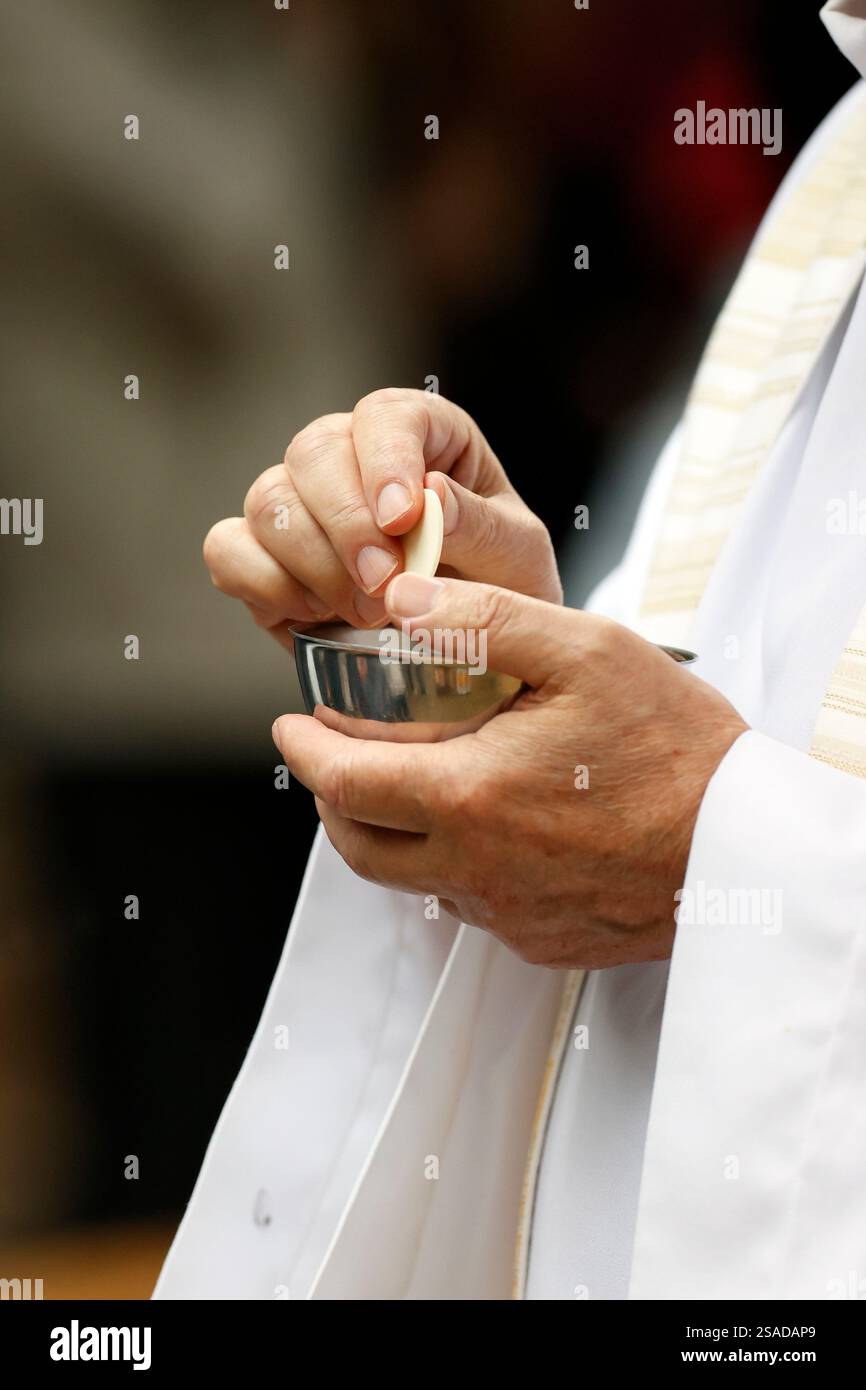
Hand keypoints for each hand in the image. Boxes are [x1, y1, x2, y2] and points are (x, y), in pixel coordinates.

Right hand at [202, 388, 560, 646]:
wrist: (472, 649)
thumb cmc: (501, 585)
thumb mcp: (516, 557)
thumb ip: (480, 525)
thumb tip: (431, 494)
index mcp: (420, 434)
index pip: (386, 416)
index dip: (386, 460)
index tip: (403, 519)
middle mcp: (349, 457)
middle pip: (313, 452)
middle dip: (346, 524)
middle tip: (384, 584)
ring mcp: (300, 505)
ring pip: (268, 501)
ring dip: (315, 564)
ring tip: (368, 613)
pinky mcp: (262, 559)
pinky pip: (228, 551)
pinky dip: (264, 584)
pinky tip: (317, 614)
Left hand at [272, 574, 747, 968]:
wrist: (747, 846)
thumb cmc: (674, 744)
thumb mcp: (585, 650)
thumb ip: (484, 618)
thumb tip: (400, 597)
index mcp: (469, 798)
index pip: (343, 784)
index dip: (305, 753)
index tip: (291, 724)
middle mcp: (475, 868)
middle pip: (358, 846)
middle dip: (328, 799)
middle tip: (331, 758)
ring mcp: (507, 914)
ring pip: (410, 881)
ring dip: (387, 834)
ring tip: (402, 786)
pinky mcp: (541, 940)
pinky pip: (468, 906)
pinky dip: (448, 866)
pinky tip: (481, 828)